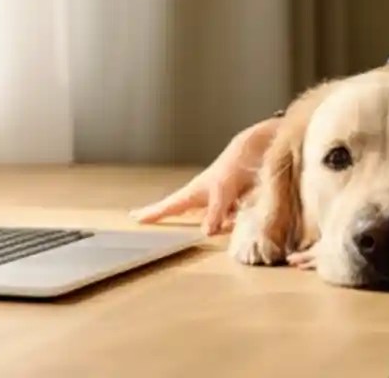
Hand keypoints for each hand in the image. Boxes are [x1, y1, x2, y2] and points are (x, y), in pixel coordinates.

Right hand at [129, 116, 279, 235]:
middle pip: (178, 208)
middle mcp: (200, 197)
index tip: (135, 217)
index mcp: (193, 193)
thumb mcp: (222, 193)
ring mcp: (212, 199)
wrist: (253, 154)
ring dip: (192, 219)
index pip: (168, 205)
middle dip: (163, 214)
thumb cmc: (233, 169)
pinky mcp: (227, 202)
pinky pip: (220, 217)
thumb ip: (215, 214)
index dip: (152, 212)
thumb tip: (206, 233)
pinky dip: (220, 222)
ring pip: (199, 214)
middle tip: (143, 217)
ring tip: (174, 218)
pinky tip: (225, 222)